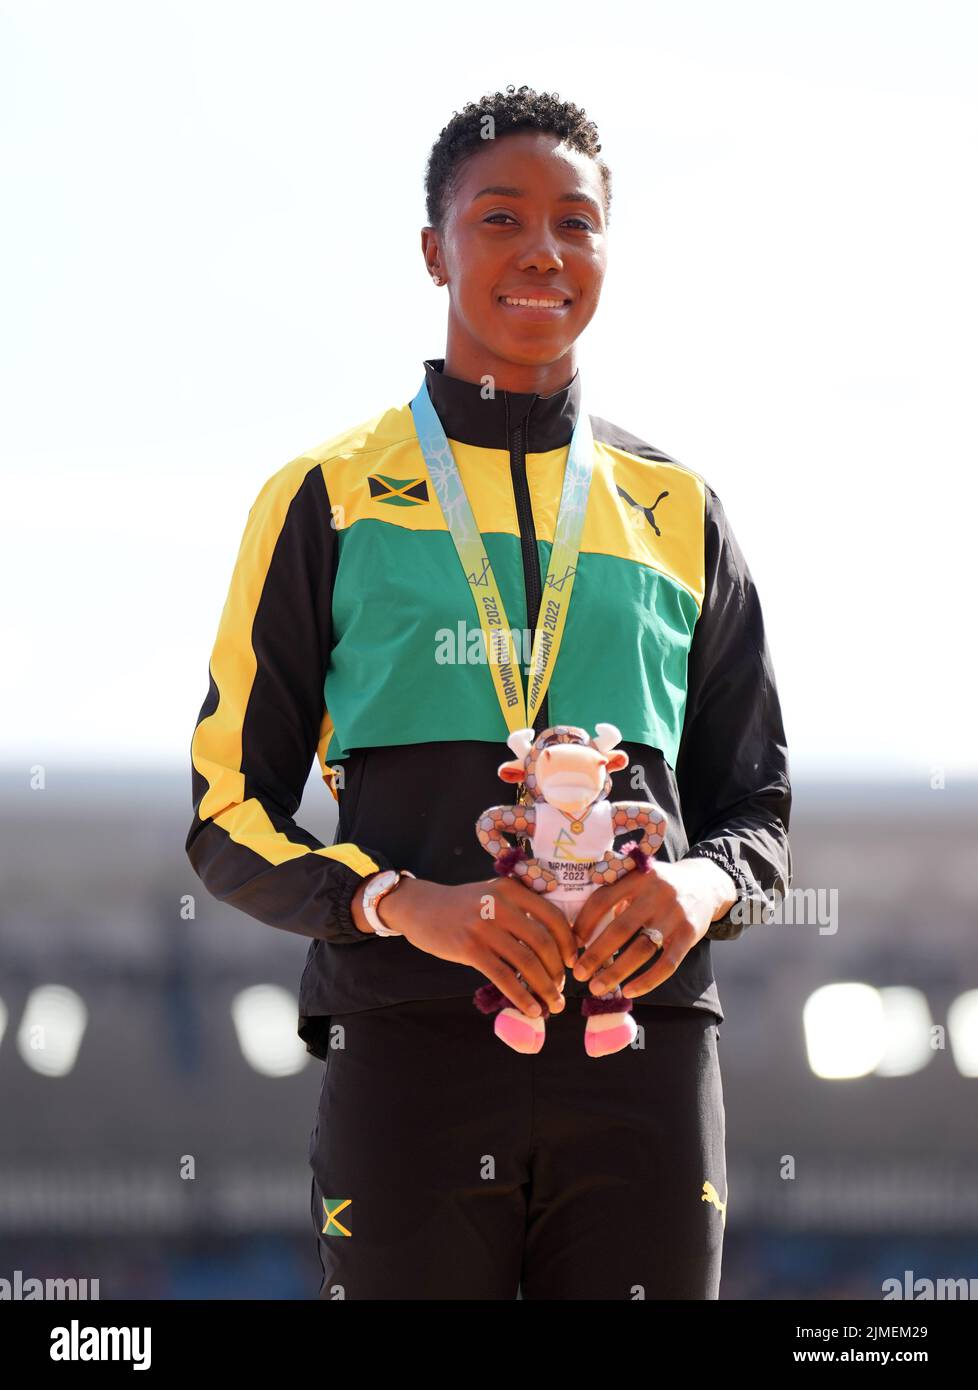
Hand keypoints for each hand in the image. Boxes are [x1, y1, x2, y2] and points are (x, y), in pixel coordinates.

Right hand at [356, 875, 577, 1018]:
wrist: (420, 907)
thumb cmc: (463, 906)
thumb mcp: (494, 894)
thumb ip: (521, 909)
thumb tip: (557, 946)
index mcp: (512, 889)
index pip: (554, 917)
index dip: (568, 944)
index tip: (571, 962)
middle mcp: (501, 904)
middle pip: (543, 943)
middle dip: (557, 971)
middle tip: (560, 988)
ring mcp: (484, 926)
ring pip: (526, 963)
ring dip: (545, 989)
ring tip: (553, 1005)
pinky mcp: (469, 948)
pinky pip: (504, 977)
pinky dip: (522, 997)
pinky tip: (531, 1010)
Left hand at [569, 859, 737, 1000]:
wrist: (706, 883)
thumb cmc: (658, 885)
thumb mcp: (638, 876)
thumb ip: (612, 890)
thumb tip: (575, 924)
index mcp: (636, 876)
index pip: (602, 900)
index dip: (583, 923)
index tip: (570, 944)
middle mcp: (656, 894)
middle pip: (620, 929)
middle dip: (595, 954)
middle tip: (578, 974)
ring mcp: (675, 915)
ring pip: (642, 949)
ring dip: (617, 972)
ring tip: (596, 988)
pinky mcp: (689, 935)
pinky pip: (667, 964)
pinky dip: (647, 981)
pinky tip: (630, 992)